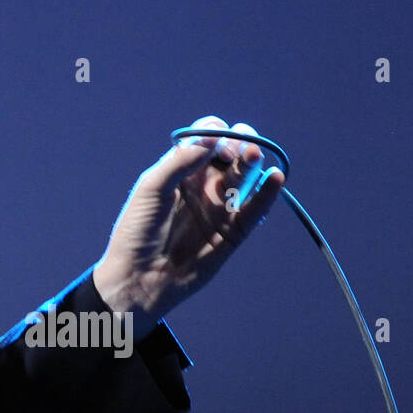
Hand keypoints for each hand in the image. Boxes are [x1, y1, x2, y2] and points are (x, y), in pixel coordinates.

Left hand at [91, 115, 284, 323]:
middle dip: (238, 142)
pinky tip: (275, 176)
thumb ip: (178, 162)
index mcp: (178, 172)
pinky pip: (255, 208)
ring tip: (253, 156)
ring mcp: (218, 207)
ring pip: (244, 177)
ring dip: (252, 162)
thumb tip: (210, 139)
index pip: (204, 141)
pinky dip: (267, 192)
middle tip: (238, 145)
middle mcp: (201, 186)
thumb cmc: (137, 231)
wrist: (140, 278)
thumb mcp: (151, 190)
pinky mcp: (233, 231)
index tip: (213, 137)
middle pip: (229, 154)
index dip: (213, 133)